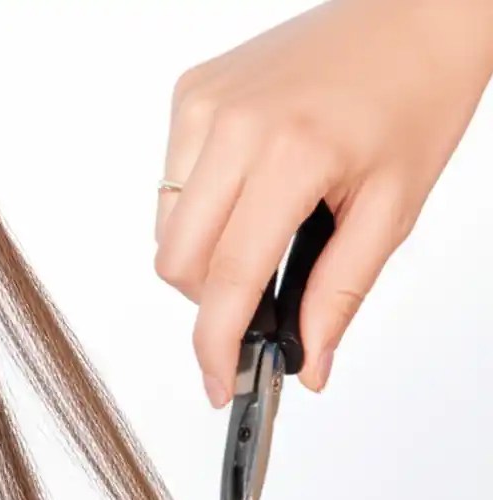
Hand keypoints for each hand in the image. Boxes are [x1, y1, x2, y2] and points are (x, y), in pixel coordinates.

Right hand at [155, 0, 492, 405]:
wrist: (411, 13)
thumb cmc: (415, 94)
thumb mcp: (393, 208)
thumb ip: (340, 294)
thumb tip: (310, 363)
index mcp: (292, 153)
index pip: (230, 276)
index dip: (217, 343)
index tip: (218, 382)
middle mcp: (232, 123)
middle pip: (176, 259)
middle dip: (210, 301)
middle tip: (257, 302)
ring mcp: (202, 103)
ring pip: (166, 225)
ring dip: (203, 253)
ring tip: (262, 231)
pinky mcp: (190, 92)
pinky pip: (170, 181)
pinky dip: (200, 206)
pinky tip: (249, 186)